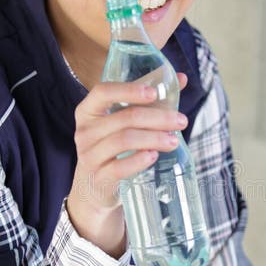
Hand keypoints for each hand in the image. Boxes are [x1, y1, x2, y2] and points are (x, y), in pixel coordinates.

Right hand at [66, 73, 187, 256]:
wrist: (95, 187)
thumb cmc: (113, 147)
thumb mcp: (124, 123)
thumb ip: (149, 101)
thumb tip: (180, 78)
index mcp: (88, 111)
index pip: (103, 92)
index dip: (128, 90)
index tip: (153, 92)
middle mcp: (85, 131)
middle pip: (124, 118)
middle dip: (157, 118)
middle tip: (181, 121)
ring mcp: (89, 155)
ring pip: (124, 140)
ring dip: (153, 138)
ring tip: (174, 141)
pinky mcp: (99, 178)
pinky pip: (119, 167)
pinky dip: (139, 160)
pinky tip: (154, 155)